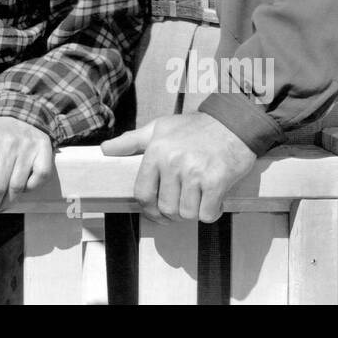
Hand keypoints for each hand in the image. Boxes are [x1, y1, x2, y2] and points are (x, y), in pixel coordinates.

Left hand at [0, 116, 53, 211]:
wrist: (19, 111)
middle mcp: (9, 143)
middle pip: (0, 185)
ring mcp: (28, 146)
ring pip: (18, 185)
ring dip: (10, 201)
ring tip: (2, 206)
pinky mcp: (43, 148)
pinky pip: (41, 176)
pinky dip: (32, 187)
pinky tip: (23, 190)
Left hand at [101, 112, 255, 222]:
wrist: (233, 123)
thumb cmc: (194, 127)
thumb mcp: (159, 128)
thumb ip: (131, 141)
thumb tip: (105, 150)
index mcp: (156, 151)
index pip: (142, 193)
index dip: (148, 209)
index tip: (157, 211)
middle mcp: (173, 162)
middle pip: (165, 208)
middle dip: (173, 213)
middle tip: (182, 204)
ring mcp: (195, 172)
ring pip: (185, 214)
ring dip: (193, 212)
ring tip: (198, 199)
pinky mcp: (216, 181)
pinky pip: (207, 213)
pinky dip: (211, 212)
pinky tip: (213, 200)